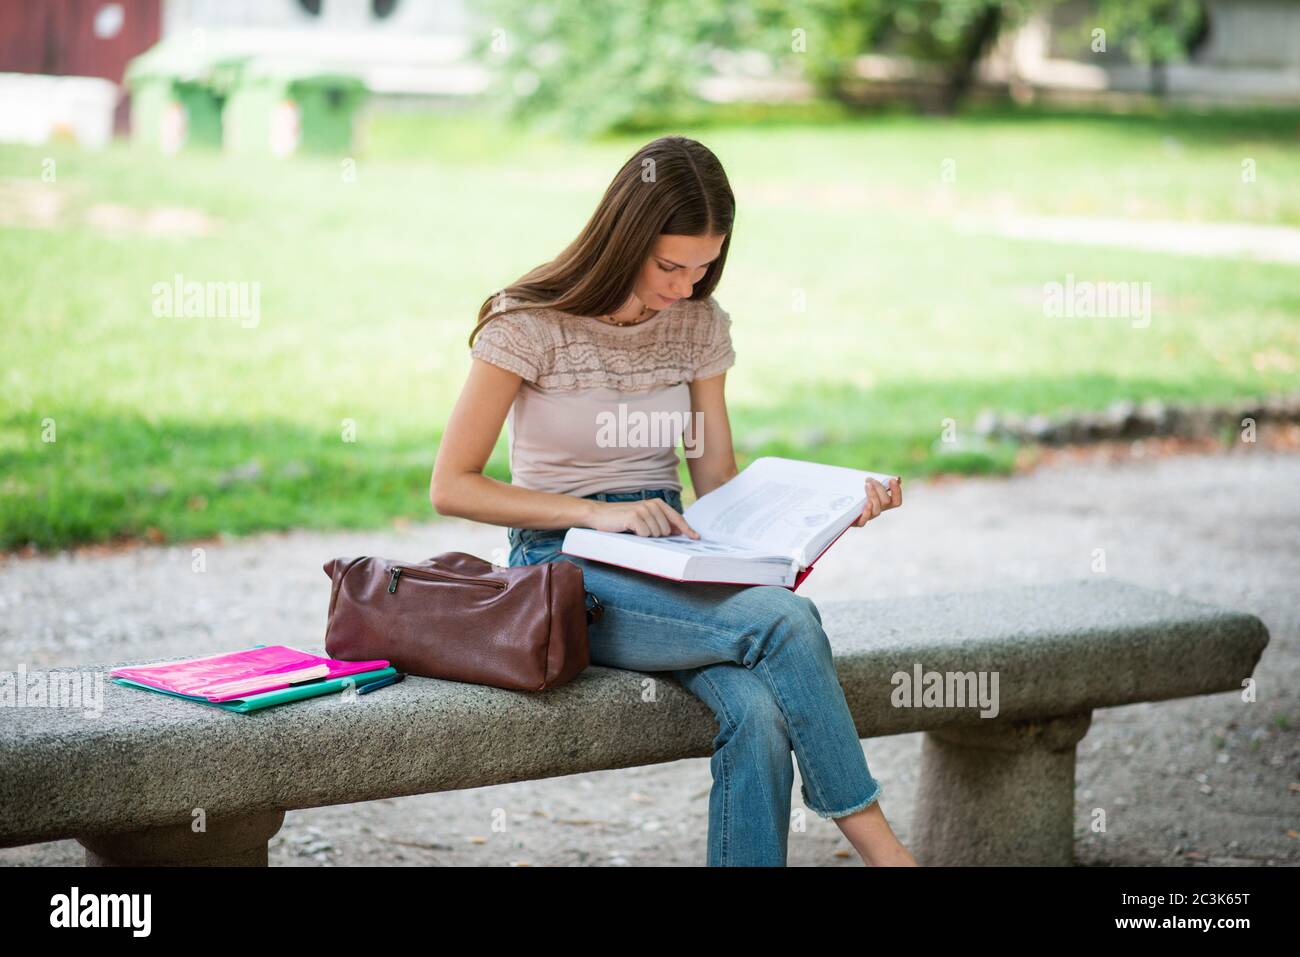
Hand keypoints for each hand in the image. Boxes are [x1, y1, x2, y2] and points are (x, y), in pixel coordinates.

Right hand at [586, 498, 700, 538]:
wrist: (600, 514)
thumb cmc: (623, 519)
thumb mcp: (644, 518)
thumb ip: (660, 522)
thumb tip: (679, 532)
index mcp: (657, 504)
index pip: (677, 518)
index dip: (687, 529)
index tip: (696, 538)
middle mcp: (652, 504)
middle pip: (666, 530)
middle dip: (657, 536)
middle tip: (641, 531)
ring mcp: (643, 509)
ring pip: (656, 534)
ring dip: (645, 536)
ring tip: (634, 529)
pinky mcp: (634, 516)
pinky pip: (645, 534)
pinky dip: (638, 535)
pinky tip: (629, 528)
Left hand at [852, 477, 901, 527]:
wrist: (841, 505)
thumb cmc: (856, 492)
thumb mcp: (867, 486)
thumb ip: (877, 482)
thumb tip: (893, 478)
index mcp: (883, 503)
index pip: (896, 501)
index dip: (897, 491)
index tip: (892, 480)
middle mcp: (878, 510)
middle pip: (886, 502)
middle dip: (880, 489)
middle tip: (870, 480)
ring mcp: (869, 516)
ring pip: (876, 510)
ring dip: (873, 496)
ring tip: (866, 485)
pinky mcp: (858, 522)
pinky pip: (864, 521)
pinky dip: (867, 512)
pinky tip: (866, 504)